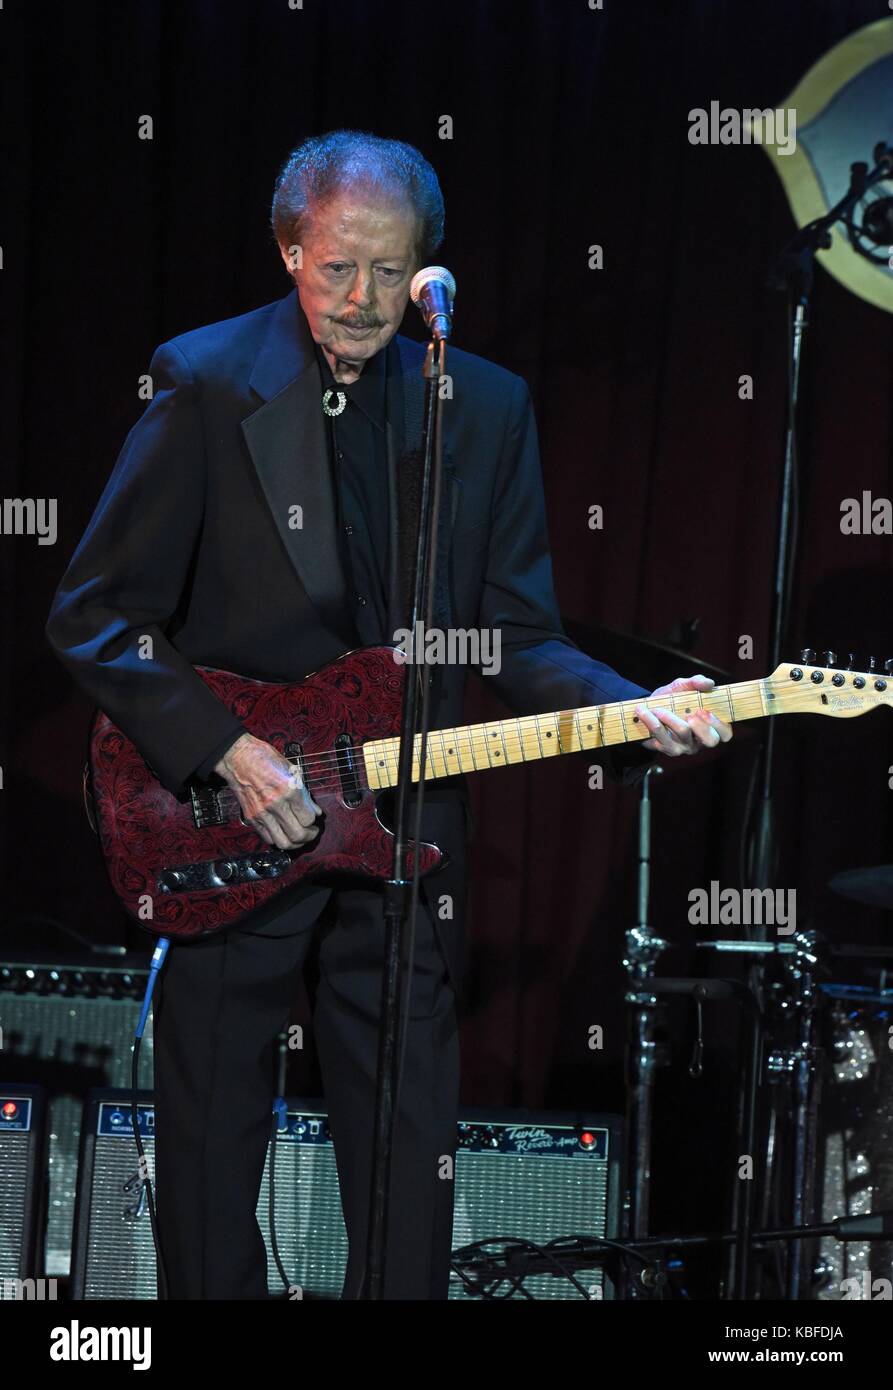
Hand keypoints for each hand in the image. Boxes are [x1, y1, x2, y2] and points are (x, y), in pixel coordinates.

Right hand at [215, 732, 321, 848]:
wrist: (238, 757)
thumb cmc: (265, 759)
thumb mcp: (292, 771)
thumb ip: (305, 794)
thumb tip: (315, 812)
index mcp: (289, 790)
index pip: (309, 818)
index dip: (315, 820)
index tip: (315, 819)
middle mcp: (276, 804)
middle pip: (298, 834)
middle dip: (309, 836)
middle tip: (311, 831)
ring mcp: (262, 812)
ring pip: (283, 842)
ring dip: (295, 843)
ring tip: (299, 836)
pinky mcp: (251, 817)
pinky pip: (268, 838)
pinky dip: (278, 839)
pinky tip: (283, 831)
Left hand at [635, 674, 732, 757]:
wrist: (644, 710)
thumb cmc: (670, 700)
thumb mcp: (682, 687)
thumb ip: (695, 682)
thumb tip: (709, 683)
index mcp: (710, 726)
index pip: (726, 733)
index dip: (720, 725)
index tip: (706, 711)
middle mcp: (700, 740)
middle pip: (711, 740)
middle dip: (701, 726)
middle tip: (689, 714)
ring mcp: (684, 747)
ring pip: (684, 733)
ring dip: (669, 716)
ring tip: (657, 708)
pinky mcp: (667, 749)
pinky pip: (662, 735)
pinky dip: (651, 720)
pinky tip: (644, 713)